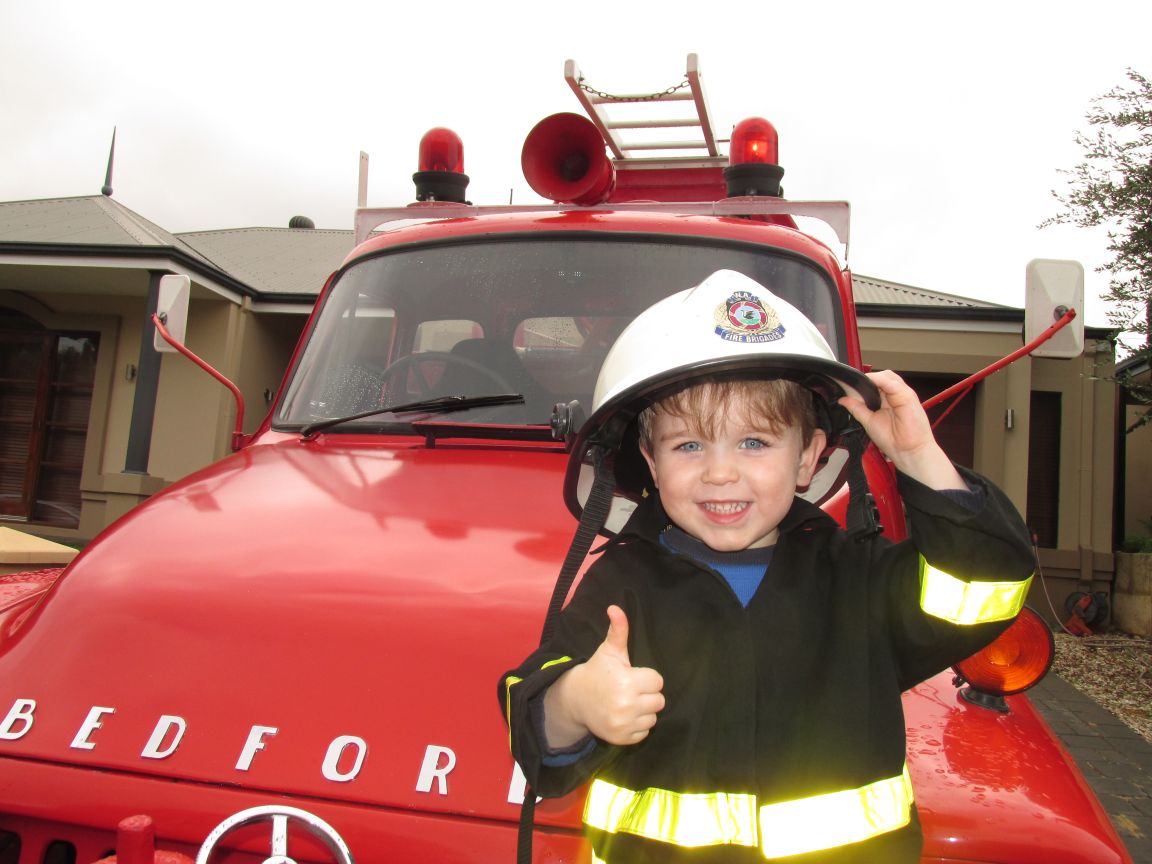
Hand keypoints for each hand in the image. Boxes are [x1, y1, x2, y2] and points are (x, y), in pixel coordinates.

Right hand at [545, 605, 664, 746]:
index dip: (646, 677)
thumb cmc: (598, 672)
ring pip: (653, 718)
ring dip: (644, 711)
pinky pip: (644, 733)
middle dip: (647, 694)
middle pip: (659, 700)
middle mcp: (626, 704)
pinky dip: (637, 726)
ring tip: (627, 703)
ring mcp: (624, 724)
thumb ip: (618, 630)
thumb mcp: (609, 651)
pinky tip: (624, 716)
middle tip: (630, 690)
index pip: (657, 681)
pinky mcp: (622, 738)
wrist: (575, 700)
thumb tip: (615, 608)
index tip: (632, 676)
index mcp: (627, 681)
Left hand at [839, 370, 964, 490]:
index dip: (863, 382)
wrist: (908, 451)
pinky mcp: (908, 396)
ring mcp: (902, 394)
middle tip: (853, 384)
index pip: (876, 383)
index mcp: (887, 400)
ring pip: (888, 376)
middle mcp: (895, 395)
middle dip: (868, 378)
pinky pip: (893, 383)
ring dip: (873, 378)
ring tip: (860, 383)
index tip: (848, 383)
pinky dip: (880, 380)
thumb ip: (857, 408)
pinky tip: (871, 381)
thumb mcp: (869, 421)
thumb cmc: (892, 440)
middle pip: (882, 376)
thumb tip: (842, 399)